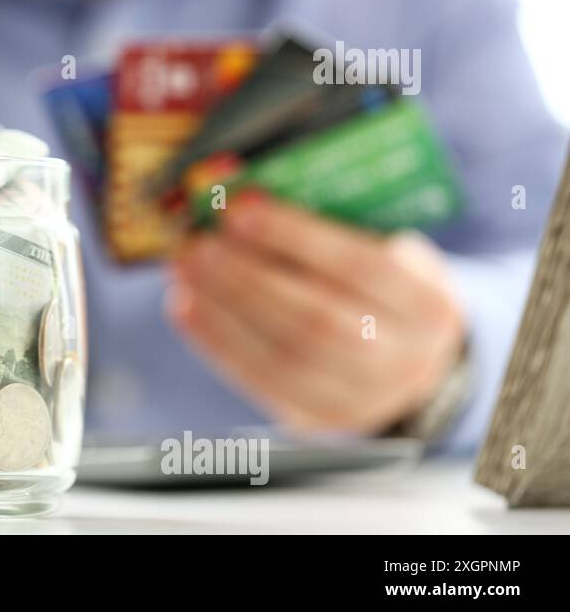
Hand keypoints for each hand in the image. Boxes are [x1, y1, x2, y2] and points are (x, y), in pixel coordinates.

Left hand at [166, 193, 465, 433]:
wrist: (410, 362)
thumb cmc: (383, 287)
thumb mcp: (386, 250)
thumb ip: (334, 224)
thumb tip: (245, 193)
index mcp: (428, 304)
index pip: (362, 267)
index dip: (297, 237)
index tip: (241, 208)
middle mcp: (403, 358)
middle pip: (316, 319)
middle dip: (247, 277)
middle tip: (199, 243)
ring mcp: (361, 398)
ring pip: (283, 355)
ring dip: (222, 308)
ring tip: (184, 269)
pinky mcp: (316, 418)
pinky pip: (260, 381)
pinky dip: (215, 341)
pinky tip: (185, 305)